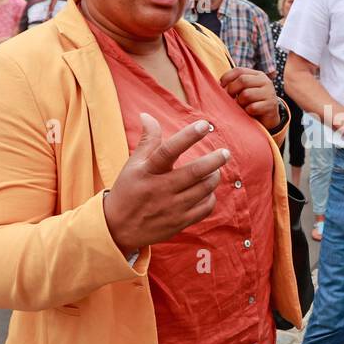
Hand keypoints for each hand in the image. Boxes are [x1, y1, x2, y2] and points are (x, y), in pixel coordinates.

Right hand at [103, 115, 228, 254]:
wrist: (118, 229)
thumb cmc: (128, 191)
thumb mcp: (133, 165)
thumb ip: (147, 141)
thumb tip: (147, 115)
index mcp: (148, 172)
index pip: (168, 150)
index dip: (187, 136)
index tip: (204, 125)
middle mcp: (160, 189)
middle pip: (194, 172)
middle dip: (214, 160)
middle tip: (225, 153)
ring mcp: (172, 208)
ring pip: (204, 189)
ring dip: (213, 177)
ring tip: (214, 170)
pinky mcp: (180, 222)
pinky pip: (205, 208)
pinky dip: (211, 197)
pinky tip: (207, 191)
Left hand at [220, 67, 278, 127]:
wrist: (269, 118)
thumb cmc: (252, 103)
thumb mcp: (244, 90)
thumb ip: (235, 85)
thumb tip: (218, 85)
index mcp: (257, 75)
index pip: (239, 71)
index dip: (226, 78)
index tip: (221, 87)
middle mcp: (265, 81)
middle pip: (243, 80)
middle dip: (232, 90)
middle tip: (230, 99)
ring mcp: (269, 93)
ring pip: (246, 94)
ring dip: (240, 103)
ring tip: (242, 106)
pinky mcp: (271, 106)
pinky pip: (252, 108)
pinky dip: (247, 112)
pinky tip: (249, 113)